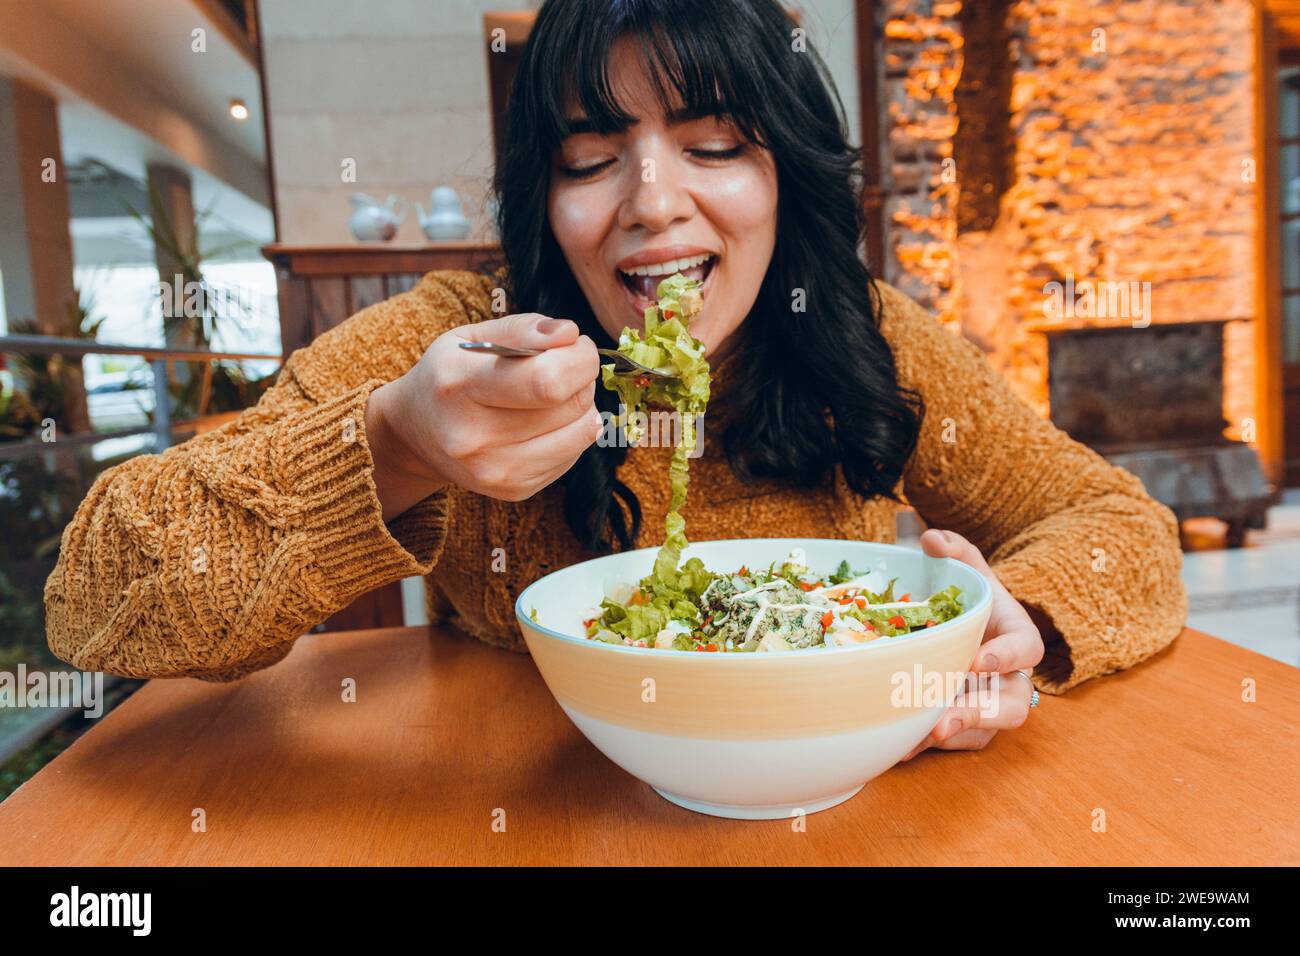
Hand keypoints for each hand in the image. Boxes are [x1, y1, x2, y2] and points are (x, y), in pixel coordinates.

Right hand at [366, 313, 602, 518]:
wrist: (416, 434)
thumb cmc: (450, 375)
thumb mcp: (472, 337)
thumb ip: (522, 329)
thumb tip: (569, 334)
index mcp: (459, 385)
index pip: (547, 380)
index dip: (579, 358)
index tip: (576, 344)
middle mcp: (474, 436)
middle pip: (571, 404)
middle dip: (583, 376)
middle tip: (565, 365)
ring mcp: (495, 471)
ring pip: (583, 431)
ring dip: (583, 405)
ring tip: (554, 394)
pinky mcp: (515, 490)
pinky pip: (574, 454)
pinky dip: (571, 432)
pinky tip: (542, 422)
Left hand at [900, 529, 1044, 758]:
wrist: (960, 629)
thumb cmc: (968, 598)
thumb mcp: (967, 570)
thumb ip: (955, 550)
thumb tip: (931, 539)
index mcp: (1017, 637)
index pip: (1026, 649)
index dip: (1006, 656)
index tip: (978, 660)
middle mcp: (1010, 678)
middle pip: (1013, 708)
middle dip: (981, 715)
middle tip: (944, 721)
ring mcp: (991, 706)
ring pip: (980, 732)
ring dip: (947, 735)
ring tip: (912, 739)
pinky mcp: (968, 727)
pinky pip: (954, 742)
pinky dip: (925, 744)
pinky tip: (895, 744)